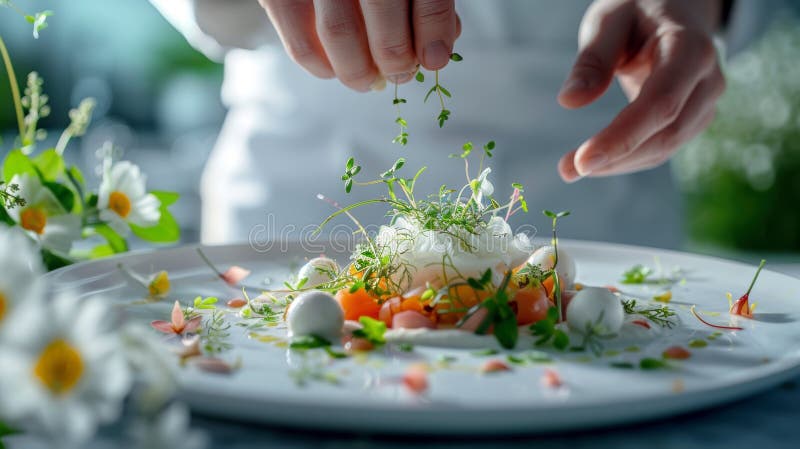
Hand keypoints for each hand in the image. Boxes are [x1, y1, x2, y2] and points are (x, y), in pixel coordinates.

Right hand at [258, 0, 459, 90]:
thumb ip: (422, 0)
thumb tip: (435, 49)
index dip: (432, 31)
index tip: (433, 59)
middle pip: (381, 8)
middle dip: (395, 56)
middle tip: (399, 74)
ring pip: (339, 32)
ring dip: (358, 69)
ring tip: (367, 81)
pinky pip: (299, 37)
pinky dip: (317, 64)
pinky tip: (331, 71)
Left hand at [557, 0, 725, 181]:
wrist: (675, 7)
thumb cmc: (638, 9)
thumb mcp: (609, 19)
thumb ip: (592, 59)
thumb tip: (569, 101)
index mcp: (691, 49)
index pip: (661, 103)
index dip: (623, 136)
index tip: (583, 160)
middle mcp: (708, 80)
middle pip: (666, 134)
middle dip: (616, 157)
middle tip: (567, 169)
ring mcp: (706, 103)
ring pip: (664, 148)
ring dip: (618, 164)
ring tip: (571, 168)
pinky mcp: (693, 119)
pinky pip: (661, 148)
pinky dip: (626, 159)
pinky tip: (595, 161)